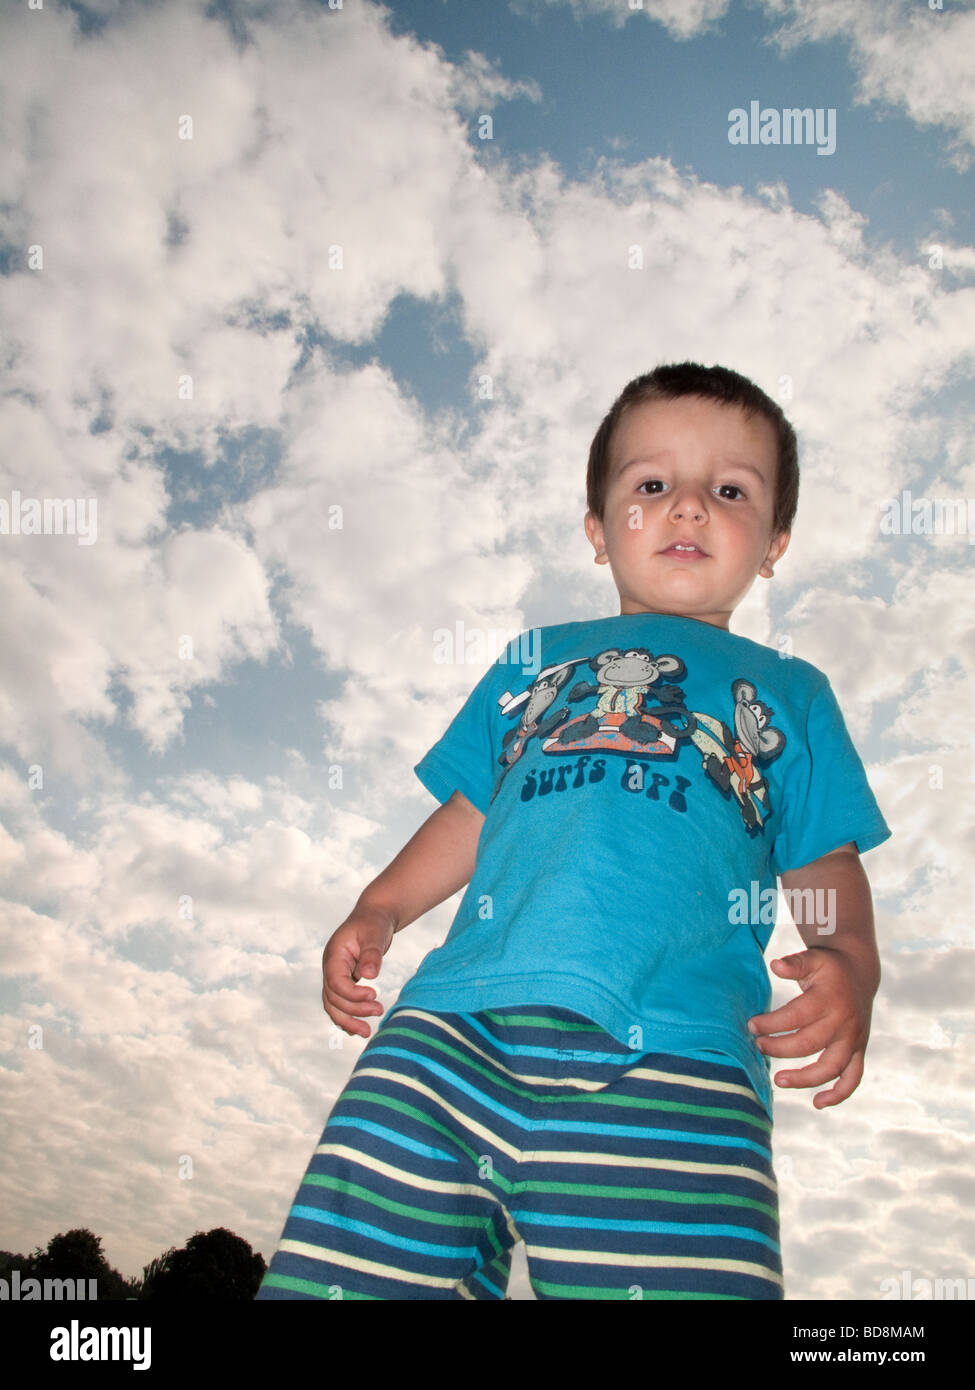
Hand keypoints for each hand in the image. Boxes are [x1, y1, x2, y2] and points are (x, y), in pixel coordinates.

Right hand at [322, 906, 394, 1038]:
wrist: (374, 916)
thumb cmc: (374, 923)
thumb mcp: (375, 934)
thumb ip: (372, 954)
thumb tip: (369, 975)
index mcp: (334, 955)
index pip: (336, 982)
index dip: (352, 994)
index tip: (374, 994)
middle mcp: (330, 967)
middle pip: (333, 998)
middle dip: (353, 1010)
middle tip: (379, 1010)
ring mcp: (334, 975)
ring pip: (333, 1005)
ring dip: (347, 1021)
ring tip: (367, 1032)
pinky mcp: (343, 981)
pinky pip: (339, 1004)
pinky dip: (347, 1017)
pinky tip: (359, 1028)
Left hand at [746, 947, 874, 1108]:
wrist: (860, 973)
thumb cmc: (829, 967)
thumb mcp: (813, 959)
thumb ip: (795, 964)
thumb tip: (775, 966)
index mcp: (829, 999)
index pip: (796, 1017)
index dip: (771, 1024)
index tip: (751, 1025)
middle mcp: (843, 1023)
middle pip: (808, 1045)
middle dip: (779, 1049)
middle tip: (758, 1046)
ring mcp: (853, 1040)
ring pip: (831, 1068)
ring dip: (804, 1079)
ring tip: (778, 1080)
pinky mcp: (859, 1050)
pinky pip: (852, 1078)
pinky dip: (838, 1094)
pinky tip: (818, 1103)